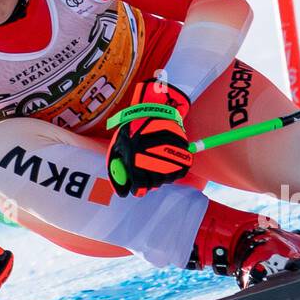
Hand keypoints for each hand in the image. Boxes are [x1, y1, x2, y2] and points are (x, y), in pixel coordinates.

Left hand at [106, 80, 192, 197]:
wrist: (154, 108)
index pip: (138, 183)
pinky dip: (174, 171)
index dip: (137, 189)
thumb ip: (118, 168)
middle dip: (150, 182)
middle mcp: (152, 153)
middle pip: (154, 182)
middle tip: (147, 178)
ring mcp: (168, 152)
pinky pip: (180, 171)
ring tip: (157, 169)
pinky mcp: (181, 149)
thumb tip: (121, 192)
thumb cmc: (134, 128)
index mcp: (134, 153)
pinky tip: (167, 165)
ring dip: (162, 177)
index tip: (137, 189)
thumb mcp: (119, 145)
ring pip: (167, 178)